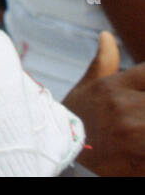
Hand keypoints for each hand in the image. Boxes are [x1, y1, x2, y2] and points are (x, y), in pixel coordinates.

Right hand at [62, 32, 144, 175]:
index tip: (143, 94)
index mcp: (114, 86)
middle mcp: (124, 106)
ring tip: (138, 128)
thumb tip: (106, 35)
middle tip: (140, 111)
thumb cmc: (77, 121)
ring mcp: (132, 131)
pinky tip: (140, 153)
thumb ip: (103, 63)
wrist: (58, 155)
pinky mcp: (139, 159)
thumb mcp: (86, 90)